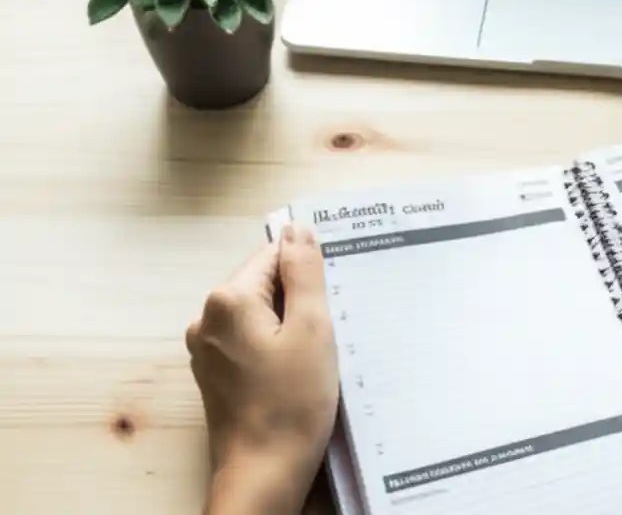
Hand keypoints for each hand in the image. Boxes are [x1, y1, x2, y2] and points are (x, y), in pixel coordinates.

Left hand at [187, 226, 338, 514]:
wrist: (263, 474)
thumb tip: (298, 228)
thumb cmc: (292, 404)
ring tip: (315, 356)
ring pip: (261, 314)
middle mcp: (207, 317)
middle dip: (301, 300)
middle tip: (330, 332)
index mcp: (228, 299)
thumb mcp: (312, 329)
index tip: (334, 301)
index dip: (310, 274)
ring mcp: (207, 348)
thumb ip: (304, 272)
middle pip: (266, 283)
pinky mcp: (215, 373)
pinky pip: (252, 341)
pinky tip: (298, 373)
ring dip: (292, 326)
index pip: (276, 255)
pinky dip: (278, 348)